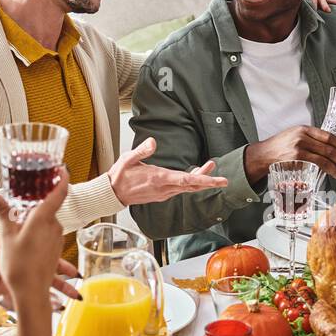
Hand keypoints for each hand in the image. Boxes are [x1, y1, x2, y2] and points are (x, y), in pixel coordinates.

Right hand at [0, 179, 79, 301]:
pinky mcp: (57, 249)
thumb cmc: (17, 265)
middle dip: (40, 202)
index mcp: (43, 219)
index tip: (62, 167)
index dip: (62, 178)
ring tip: (21, 226)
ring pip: (49, 221)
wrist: (31, 293)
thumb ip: (2, 212)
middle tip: (27, 199)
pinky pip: (50, 234)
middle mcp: (55, 227)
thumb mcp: (5, 236)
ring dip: (38, 219)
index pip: (58, 193)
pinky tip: (28, 240)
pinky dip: (41, 231)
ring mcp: (58, 239)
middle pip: (50, 207)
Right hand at [109, 137, 228, 205]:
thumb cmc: (120, 176)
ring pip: (187, 188)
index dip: (205, 179)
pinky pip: (180, 189)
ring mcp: (164, 193)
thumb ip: (142, 150)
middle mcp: (164, 189)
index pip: (186, 180)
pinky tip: (194, 175)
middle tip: (223, 179)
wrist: (112, 193)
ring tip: (209, 166)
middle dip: (208, 181)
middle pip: (192, 186)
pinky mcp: (162, 194)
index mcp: (158, 179)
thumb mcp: (128, 159)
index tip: (219, 180)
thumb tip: (153, 141)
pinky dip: (190, 183)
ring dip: (200, 179)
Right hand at [244, 125, 335, 182]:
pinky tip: (333, 172)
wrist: (264, 154)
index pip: (327, 135)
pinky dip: (328, 169)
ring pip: (325, 156)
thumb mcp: (294, 134)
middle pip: (328, 146)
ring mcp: (300, 147)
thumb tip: (327, 145)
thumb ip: (308, 138)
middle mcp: (302, 136)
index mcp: (304, 129)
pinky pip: (318, 163)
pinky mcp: (297, 158)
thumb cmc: (280, 146)